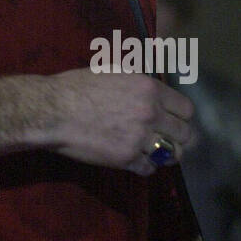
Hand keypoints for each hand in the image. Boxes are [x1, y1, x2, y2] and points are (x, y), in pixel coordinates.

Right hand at [51, 69, 194, 175]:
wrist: (54, 111)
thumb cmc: (78, 87)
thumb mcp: (114, 71)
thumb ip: (139, 82)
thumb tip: (152, 88)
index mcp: (150, 89)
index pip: (186, 110)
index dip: (182, 117)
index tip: (175, 121)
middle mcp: (151, 113)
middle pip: (185, 134)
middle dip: (180, 138)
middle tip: (171, 141)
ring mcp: (140, 138)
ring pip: (172, 154)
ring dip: (167, 156)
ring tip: (159, 155)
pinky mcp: (126, 158)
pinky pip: (149, 169)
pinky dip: (146, 167)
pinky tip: (139, 162)